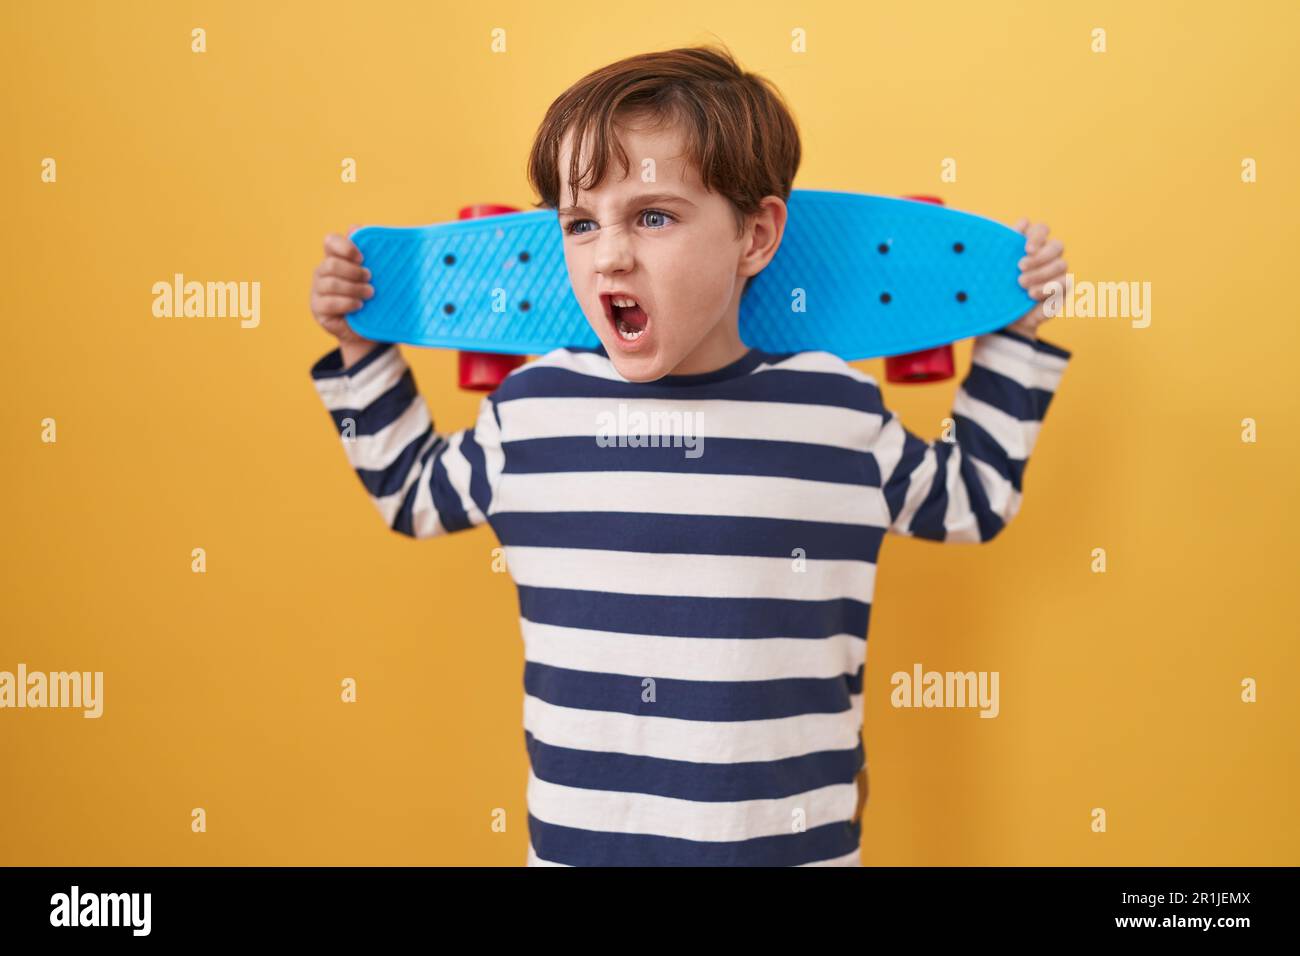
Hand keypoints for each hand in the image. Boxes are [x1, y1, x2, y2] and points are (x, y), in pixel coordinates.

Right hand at [310, 224, 376, 346]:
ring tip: (370, 294)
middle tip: (370, 278)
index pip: (330, 241)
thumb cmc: (374, 299)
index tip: (362, 257)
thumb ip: (371, 253)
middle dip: (353, 271)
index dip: (344, 246)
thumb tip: (356, 227)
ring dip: (353, 288)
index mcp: (336, 258)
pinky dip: (347, 303)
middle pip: (331, 264)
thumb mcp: (378, 277)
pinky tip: (359, 306)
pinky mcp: (318, 308)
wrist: (369, 330)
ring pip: (330, 283)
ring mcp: (318, 290)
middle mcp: (323, 272)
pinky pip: (329, 303)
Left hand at [1005, 219, 1066, 338]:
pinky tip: (1031, 294)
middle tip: (1020, 267)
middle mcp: (1048, 256)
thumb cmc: (999, 287)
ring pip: (1061, 264)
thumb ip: (1007, 244)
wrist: (1005, 317)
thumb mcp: (997, 267)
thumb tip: (1021, 224)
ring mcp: (1058, 272)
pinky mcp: (1062, 289)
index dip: (1037, 236)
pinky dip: (1047, 288)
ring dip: (1041, 273)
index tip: (1026, 248)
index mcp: (1033, 244)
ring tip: (1021, 283)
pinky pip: (1064, 283)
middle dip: (1039, 256)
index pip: (1042, 229)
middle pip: (1056, 245)